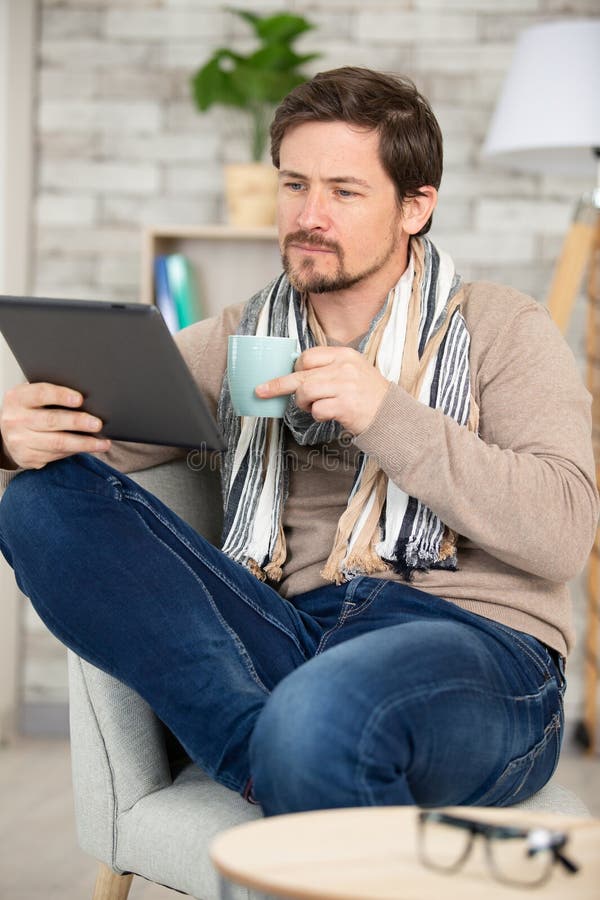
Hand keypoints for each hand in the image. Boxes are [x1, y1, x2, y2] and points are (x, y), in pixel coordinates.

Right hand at [0, 382, 110, 469]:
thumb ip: (52, 395)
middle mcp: (15, 419)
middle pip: (51, 420)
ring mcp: (20, 441)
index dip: (61, 396)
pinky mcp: (28, 457)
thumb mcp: (31, 397)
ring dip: (84, 443)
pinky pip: (57, 454)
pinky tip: (89, 448)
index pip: (40, 394)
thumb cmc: (29, 410)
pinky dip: (76, 451)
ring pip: (58, 443)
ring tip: (102, 443)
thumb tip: (87, 399)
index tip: (80, 399)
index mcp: (17, 398)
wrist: (8, 433)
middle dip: (78, 422)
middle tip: (97, 423)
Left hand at [255, 346, 390, 434]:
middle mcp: (344, 367)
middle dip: (278, 385)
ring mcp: (345, 386)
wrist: (390, 415)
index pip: (308, 356)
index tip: (289, 377)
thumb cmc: (367, 395)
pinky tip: (329, 415)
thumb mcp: (352, 370)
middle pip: (300, 375)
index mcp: (344, 355)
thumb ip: (328, 368)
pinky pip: (317, 410)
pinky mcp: (345, 405)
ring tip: (314, 407)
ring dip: (304, 403)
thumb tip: (296, 372)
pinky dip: (318, 416)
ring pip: (305, 392)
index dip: (295, 368)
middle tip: (261, 391)